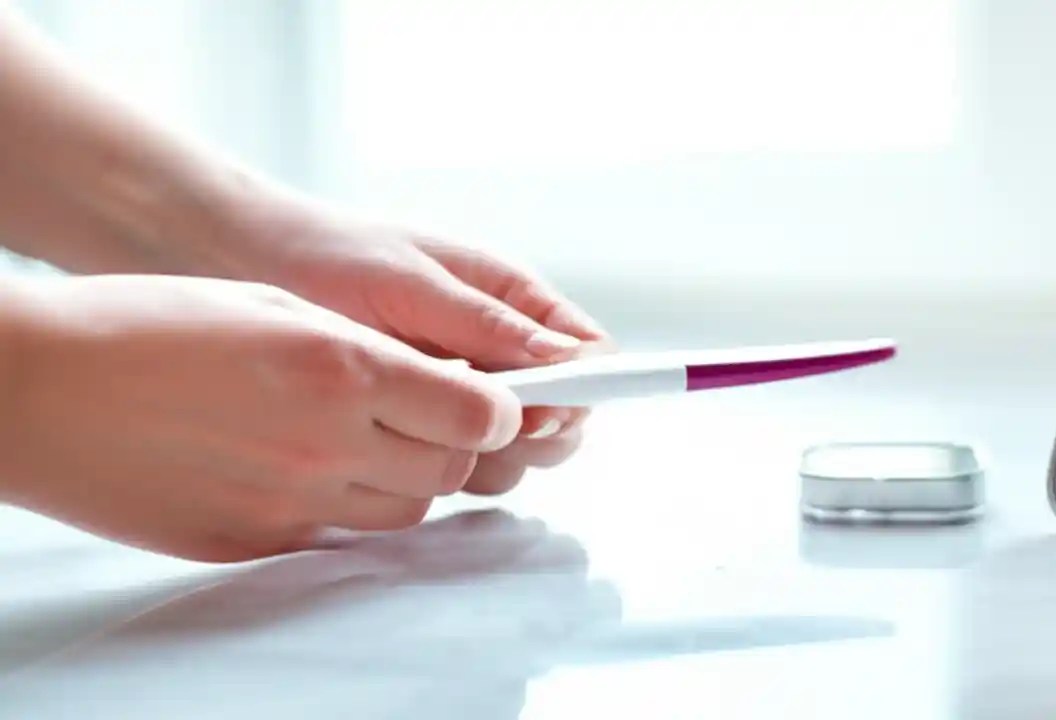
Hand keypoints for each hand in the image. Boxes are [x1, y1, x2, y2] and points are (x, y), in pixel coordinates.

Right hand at [0, 275, 523, 561]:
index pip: (478, 414)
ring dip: (408, 478)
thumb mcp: (277, 307)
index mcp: (341, 366)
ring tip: (364, 438)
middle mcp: (327, 442)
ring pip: (405, 511)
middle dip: (458, 443)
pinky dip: (344, 505)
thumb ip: (370, 352)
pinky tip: (303, 466)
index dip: (498, 408)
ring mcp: (289, 501)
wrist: (41, 388)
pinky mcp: (252, 541)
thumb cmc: (148, 323)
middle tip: (436, 416)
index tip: (492, 399)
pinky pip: (336, 534)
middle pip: (451, 469)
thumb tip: (441, 389)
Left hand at [224, 196, 612, 494]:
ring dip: (483, 456)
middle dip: (531, 434)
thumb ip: (486, 323)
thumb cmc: (330, 256)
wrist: (249, 271)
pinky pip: (461, 465)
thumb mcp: (409, 282)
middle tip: (470, 423)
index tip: (540, 409)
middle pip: (562, 418)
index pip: (589, 356)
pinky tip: (394, 443)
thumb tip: (569, 358)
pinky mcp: (423, 426)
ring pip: (514, 452)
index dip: (581, 390)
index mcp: (514, 302)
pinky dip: (442, 467)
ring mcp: (464, 394)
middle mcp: (501, 353)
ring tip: (417, 425)